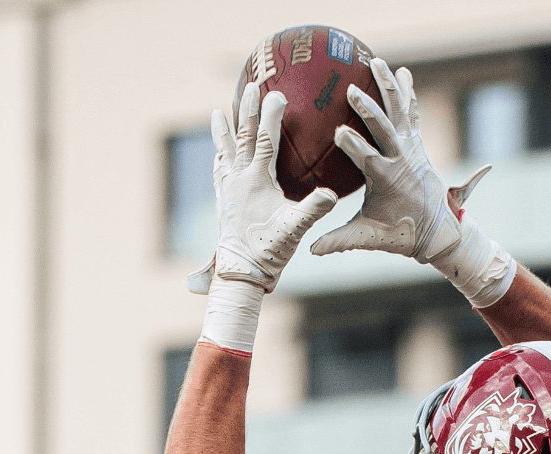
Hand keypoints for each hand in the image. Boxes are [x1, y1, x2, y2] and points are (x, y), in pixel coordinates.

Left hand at [186, 83, 338, 295]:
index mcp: (257, 181)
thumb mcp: (294, 230)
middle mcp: (239, 179)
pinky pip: (220, 170)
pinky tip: (218, 152)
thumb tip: (332, 195)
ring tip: (218, 111)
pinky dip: (219, 156)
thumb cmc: (269, 251)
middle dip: (247, 109)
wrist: (240, 271)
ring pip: (226, 151)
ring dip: (224, 129)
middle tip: (251, 85)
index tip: (278, 94)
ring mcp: (228, 188)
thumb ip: (312, 210)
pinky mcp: (223, 200)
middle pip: (243, 136)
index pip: (265, 140)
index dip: (271, 115)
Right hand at [309, 57, 488, 263]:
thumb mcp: (366, 237)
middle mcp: (401, 159)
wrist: (436, 231)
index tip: (338, 130)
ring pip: (399, 112)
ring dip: (388, 87)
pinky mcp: (416, 143)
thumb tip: (310, 250)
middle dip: (369, 109)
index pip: (368, 159)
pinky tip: (403, 72)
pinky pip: (412, 113)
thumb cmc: (397, 234)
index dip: (354, 145)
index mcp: (386, 180)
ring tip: (377, 62)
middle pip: (385, 129)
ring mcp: (411, 148)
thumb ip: (338, 241)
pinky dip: (407, 93)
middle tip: (352, 90)